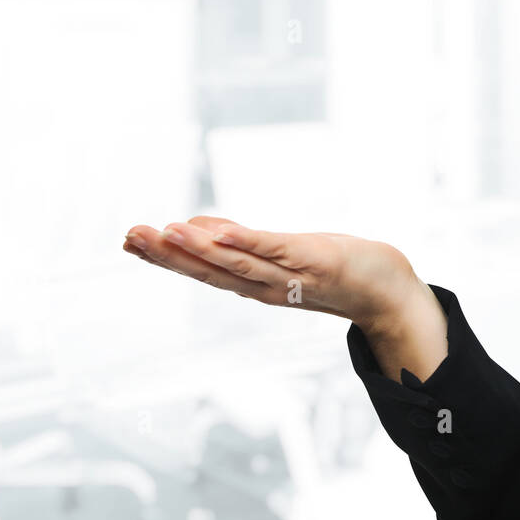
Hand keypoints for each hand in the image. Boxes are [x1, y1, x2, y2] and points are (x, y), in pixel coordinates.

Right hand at [122, 216, 421, 330]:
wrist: (391, 293)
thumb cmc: (337, 269)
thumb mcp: (284, 255)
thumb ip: (243, 245)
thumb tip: (198, 226)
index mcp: (256, 284)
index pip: (203, 270)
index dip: (164, 259)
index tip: (129, 241)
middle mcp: (267, 286)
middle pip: (210, 271)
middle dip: (168, 255)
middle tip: (129, 236)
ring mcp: (291, 276)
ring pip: (236, 264)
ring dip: (198, 250)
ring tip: (163, 232)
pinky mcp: (316, 261)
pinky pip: (275, 251)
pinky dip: (245, 243)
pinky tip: (217, 232)